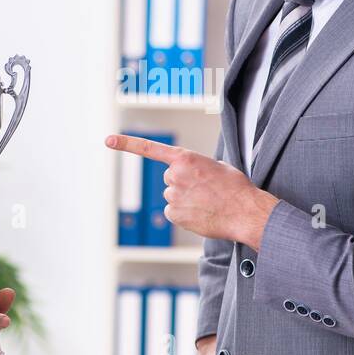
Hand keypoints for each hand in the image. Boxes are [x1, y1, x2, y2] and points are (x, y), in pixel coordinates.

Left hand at [104, 134, 278, 247]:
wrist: (245, 211)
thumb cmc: (236, 187)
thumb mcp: (217, 166)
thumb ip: (196, 166)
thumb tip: (190, 177)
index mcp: (185, 158)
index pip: (150, 149)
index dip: (127, 144)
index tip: (108, 140)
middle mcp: (174, 175)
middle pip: (170, 178)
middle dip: (183, 182)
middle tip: (205, 189)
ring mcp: (172, 196)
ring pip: (173, 195)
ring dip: (186, 198)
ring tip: (207, 202)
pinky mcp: (174, 214)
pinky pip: (174, 212)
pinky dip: (185, 213)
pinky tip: (202, 213)